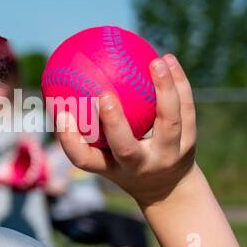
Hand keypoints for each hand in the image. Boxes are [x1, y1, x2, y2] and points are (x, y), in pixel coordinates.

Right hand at [55, 54, 198, 208]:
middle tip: (103, 94)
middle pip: (126, 148)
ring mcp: (168, 154)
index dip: (70, 140)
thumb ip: (82, 126)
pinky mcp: (189, 143)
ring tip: (156, 61)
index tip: (60, 114)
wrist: (168, 187)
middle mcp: (139, 165)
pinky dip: (179, 83)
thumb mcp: (104, 154)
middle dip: (114, 124)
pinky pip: (186, 109)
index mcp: (113, 168)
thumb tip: (57, 85)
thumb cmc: (124, 162)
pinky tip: (168, 59)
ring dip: (164, 90)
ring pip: (169, 123)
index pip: (86, 159)